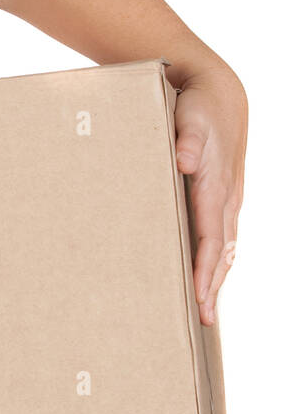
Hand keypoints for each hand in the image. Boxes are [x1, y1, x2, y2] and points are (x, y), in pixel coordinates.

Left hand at [173, 65, 247, 325]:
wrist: (218, 92)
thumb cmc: (198, 106)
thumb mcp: (190, 115)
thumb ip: (187, 138)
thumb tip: (186, 160)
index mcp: (217, 186)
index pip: (211, 238)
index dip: (204, 269)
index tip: (198, 296)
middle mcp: (227, 198)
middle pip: (221, 251)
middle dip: (213, 285)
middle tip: (203, 320)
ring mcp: (227, 199)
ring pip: (224, 247)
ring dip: (215, 277)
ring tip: (204, 308)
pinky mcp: (220, 196)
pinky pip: (219, 235)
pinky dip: (215, 259)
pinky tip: (205, 274)